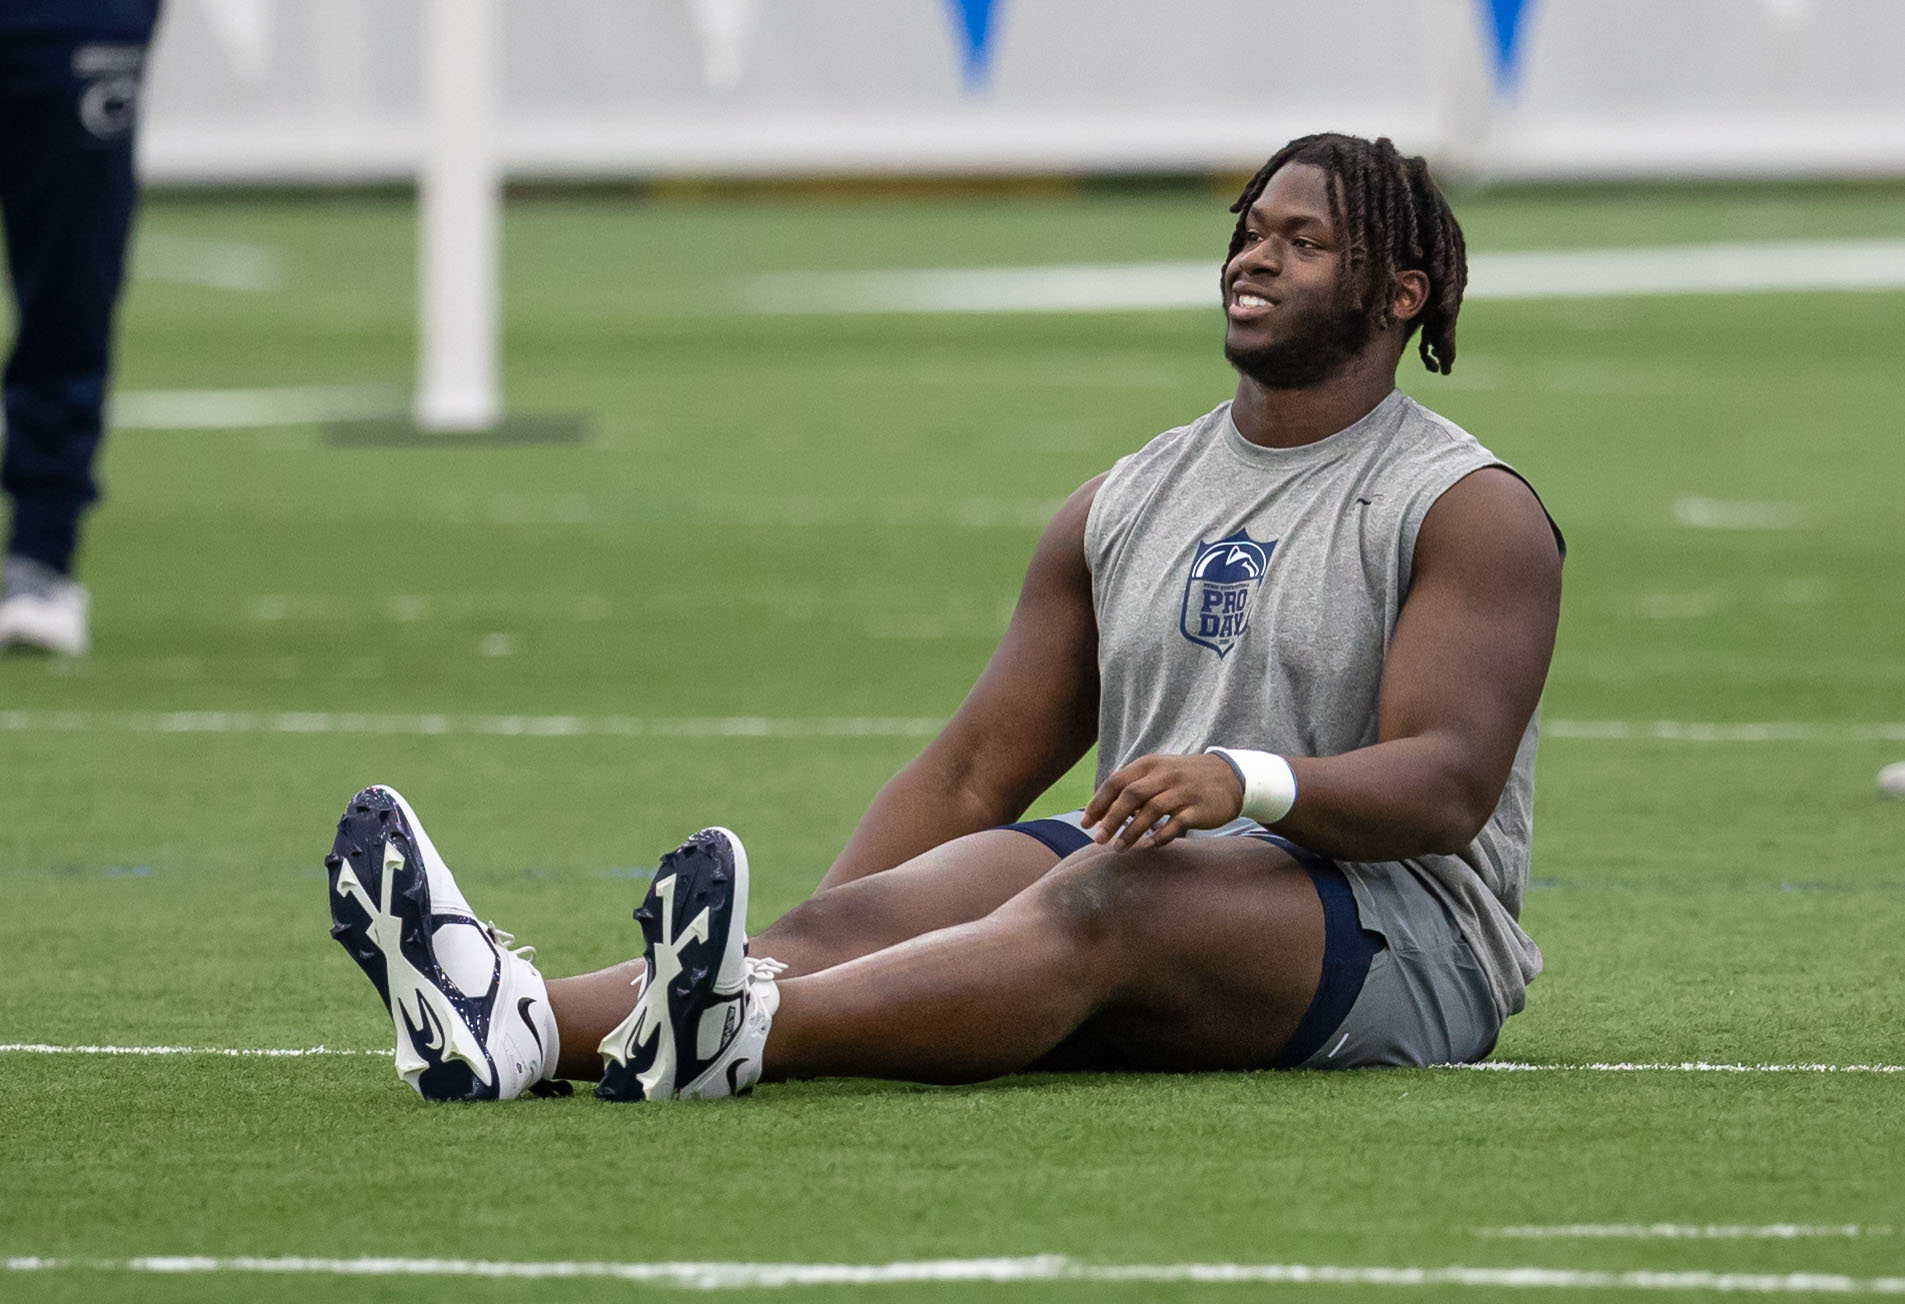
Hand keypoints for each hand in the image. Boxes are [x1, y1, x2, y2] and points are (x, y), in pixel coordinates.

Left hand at [1082, 752, 1244, 850]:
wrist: (1230, 777)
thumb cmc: (1186, 778)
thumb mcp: (1159, 771)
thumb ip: (1133, 785)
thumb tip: (1101, 807)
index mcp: (1150, 765)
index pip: (1116, 782)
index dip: (1098, 803)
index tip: (1085, 823)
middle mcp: (1165, 775)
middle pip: (1130, 795)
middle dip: (1110, 819)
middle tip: (1098, 839)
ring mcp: (1183, 791)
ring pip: (1150, 811)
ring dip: (1131, 832)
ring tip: (1118, 848)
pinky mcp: (1198, 808)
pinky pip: (1175, 824)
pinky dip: (1159, 836)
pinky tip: (1147, 847)